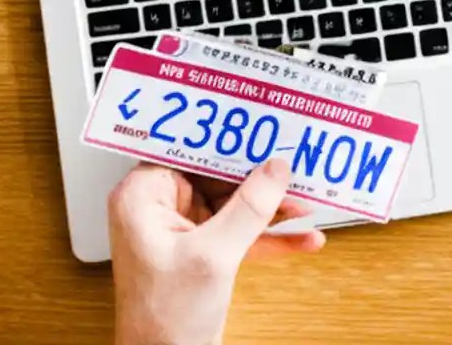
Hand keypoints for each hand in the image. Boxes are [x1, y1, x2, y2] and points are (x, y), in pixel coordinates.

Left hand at [108, 160, 324, 344]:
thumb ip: (248, 209)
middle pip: (218, 176)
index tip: (264, 130)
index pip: (190, 151)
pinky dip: (269, 237)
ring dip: (272, 208)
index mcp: (142, 198)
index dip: (229, 140)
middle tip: (296, 167)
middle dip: (260, 179)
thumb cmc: (165, 320)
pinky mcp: (201, 253)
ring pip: (234, 204)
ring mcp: (181, 232)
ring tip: (308, 203)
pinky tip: (302, 239)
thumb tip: (274, 170)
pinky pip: (239, 233)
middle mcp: (157, 209)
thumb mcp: (214, 257)